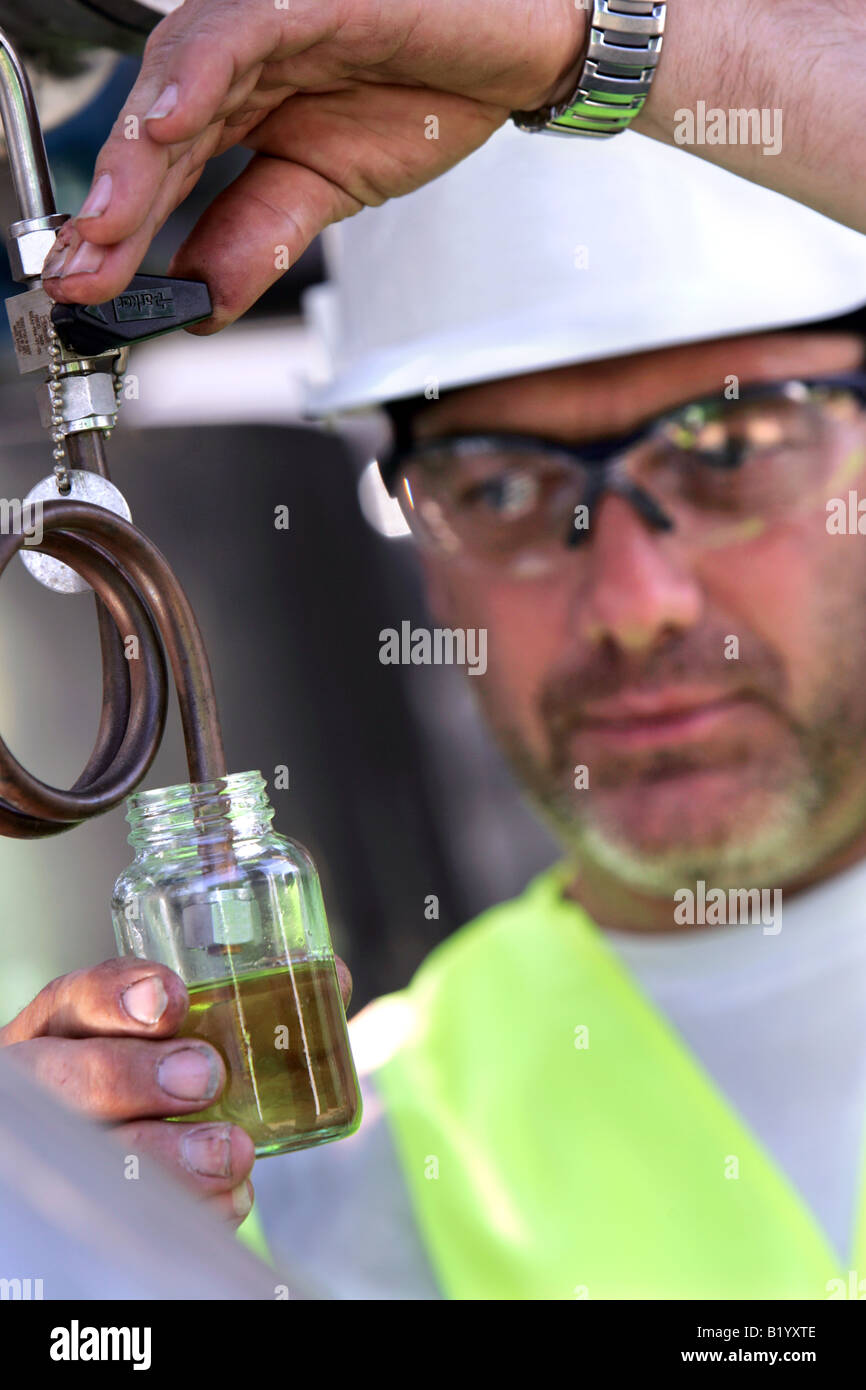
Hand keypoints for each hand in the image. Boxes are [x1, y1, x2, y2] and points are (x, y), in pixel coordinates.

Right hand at [0, 954, 353, 1227]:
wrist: (128, 1141)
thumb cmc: (158, 1065)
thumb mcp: (177, 1024)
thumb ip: (241, 1003)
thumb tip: (330, 978)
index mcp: (69, 1024)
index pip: (76, 998)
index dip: (117, 997)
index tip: (174, 1001)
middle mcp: (51, 1080)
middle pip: (68, 1078)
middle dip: (135, 1075)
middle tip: (206, 1076)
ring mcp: (64, 1146)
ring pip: (92, 1155)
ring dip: (166, 1154)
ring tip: (232, 1150)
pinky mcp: (96, 1200)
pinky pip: (130, 1214)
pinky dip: (190, 1207)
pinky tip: (234, 1195)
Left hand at [40, 0, 584, 328]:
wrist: (517, 55)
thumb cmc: (430, 98)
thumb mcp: (327, 192)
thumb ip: (259, 237)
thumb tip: (201, 302)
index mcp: (238, 106)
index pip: (160, 172)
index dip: (122, 233)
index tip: (91, 291)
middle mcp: (236, 63)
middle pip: (152, 137)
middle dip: (114, 213)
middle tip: (81, 277)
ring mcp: (264, 24)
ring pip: (176, 86)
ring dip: (136, 163)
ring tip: (109, 228)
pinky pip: (233, 34)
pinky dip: (195, 81)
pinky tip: (166, 131)